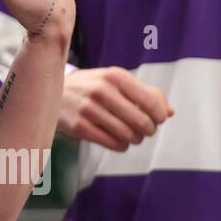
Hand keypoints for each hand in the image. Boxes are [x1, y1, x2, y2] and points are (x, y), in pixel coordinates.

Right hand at [59, 66, 173, 150]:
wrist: (50, 91)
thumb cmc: (91, 87)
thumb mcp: (115, 81)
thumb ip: (145, 93)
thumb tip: (169, 112)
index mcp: (114, 75)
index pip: (151, 102)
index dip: (159, 115)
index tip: (157, 119)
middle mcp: (101, 90)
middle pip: (142, 122)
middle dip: (148, 130)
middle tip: (144, 130)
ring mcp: (88, 109)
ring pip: (128, 135)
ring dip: (134, 139)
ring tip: (131, 135)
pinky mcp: (79, 126)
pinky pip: (113, 144)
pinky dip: (121, 145)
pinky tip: (118, 140)